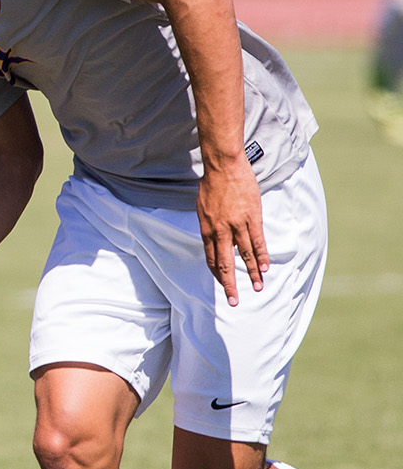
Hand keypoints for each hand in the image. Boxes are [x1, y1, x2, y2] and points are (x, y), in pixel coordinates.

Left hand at [197, 160, 266, 304]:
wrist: (222, 166)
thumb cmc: (211, 185)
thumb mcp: (203, 208)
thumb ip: (210, 225)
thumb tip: (218, 237)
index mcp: (206, 229)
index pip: (211, 258)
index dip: (218, 273)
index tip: (223, 283)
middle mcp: (219, 231)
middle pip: (224, 263)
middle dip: (229, 284)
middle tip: (234, 301)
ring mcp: (236, 225)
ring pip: (245, 255)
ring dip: (252, 273)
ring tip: (258, 287)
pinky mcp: (251, 218)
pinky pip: (257, 241)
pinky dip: (262, 256)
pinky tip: (265, 268)